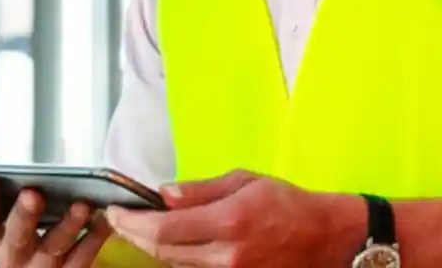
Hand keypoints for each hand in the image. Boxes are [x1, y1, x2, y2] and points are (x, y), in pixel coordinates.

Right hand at [0, 178, 114, 266]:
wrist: (51, 266)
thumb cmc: (34, 230)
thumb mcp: (19, 218)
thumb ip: (22, 198)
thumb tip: (41, 172)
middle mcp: (12, 259)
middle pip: (16, 238)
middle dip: (24, 215)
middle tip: (32, 194)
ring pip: (52, 248)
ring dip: (67, 225)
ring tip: (82, 205)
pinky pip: (81, 257)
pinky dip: (94, 236)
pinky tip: (104, 218)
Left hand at [105, 170, 364, 267]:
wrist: (326, 238)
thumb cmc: (288, 203)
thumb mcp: (245, 181)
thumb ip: (201, 190)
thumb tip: (162, 193)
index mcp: (229, 221)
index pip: (163, 228)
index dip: (132, 223)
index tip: (115, 212)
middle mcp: (226, 255)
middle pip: (162, 251)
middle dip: (134, 235)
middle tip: (120, 220)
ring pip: (175, 264)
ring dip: (157, 247)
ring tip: (146, 228)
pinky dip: (180, 258)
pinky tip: (175, 244)